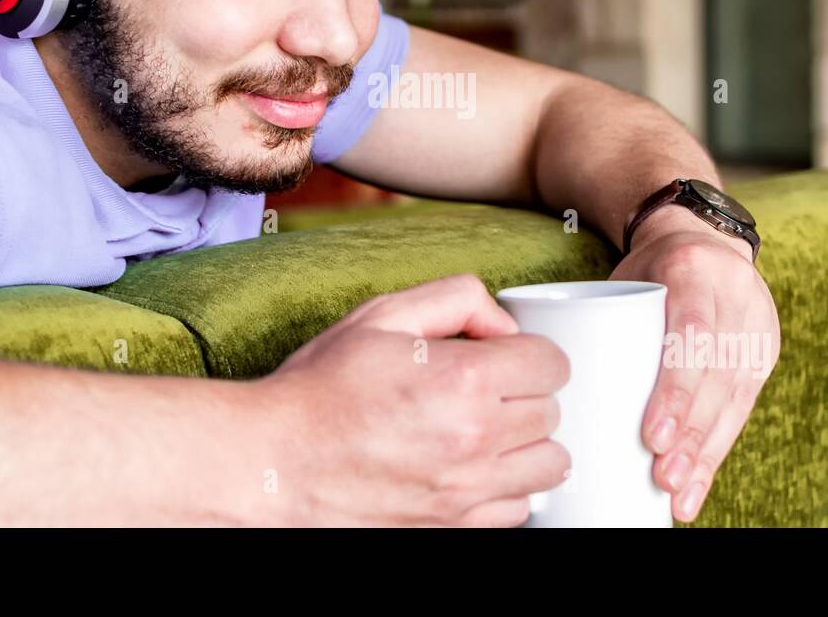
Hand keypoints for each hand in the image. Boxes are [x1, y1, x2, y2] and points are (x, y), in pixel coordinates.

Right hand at [260, 273, 570, 525]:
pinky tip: (473, 468)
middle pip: (553, 411)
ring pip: (552, 464)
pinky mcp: (454, 528)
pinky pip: (520, 508)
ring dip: (528, 442)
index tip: (504, 355)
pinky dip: (507, 488)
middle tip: (487, 388)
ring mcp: (467, 491)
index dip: (529, 352)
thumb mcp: (381, 316)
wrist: (274, 464)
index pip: (552, 363)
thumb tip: (503, 324)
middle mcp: (474, 440)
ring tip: (489, 429)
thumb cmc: (320, 389)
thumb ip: (455, 299)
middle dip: (526, 392)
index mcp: (462, 379)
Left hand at [614, 204, 779, 521]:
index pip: (691, 336)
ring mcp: (757, 327)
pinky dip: (716, 453)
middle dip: (689, 435)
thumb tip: (540, 385)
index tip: (652, 435)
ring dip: (704, 454)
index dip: (675, 390)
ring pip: (734, 400)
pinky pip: (743, 410)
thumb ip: (596, 321)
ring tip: (676, 495)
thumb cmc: (646, 270)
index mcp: (692, 270)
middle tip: (662, 477)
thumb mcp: (622, 278)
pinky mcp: (764, 354)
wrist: (703, 240)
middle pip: (716, 376)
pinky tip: (697, 487)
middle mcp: (735, 297)